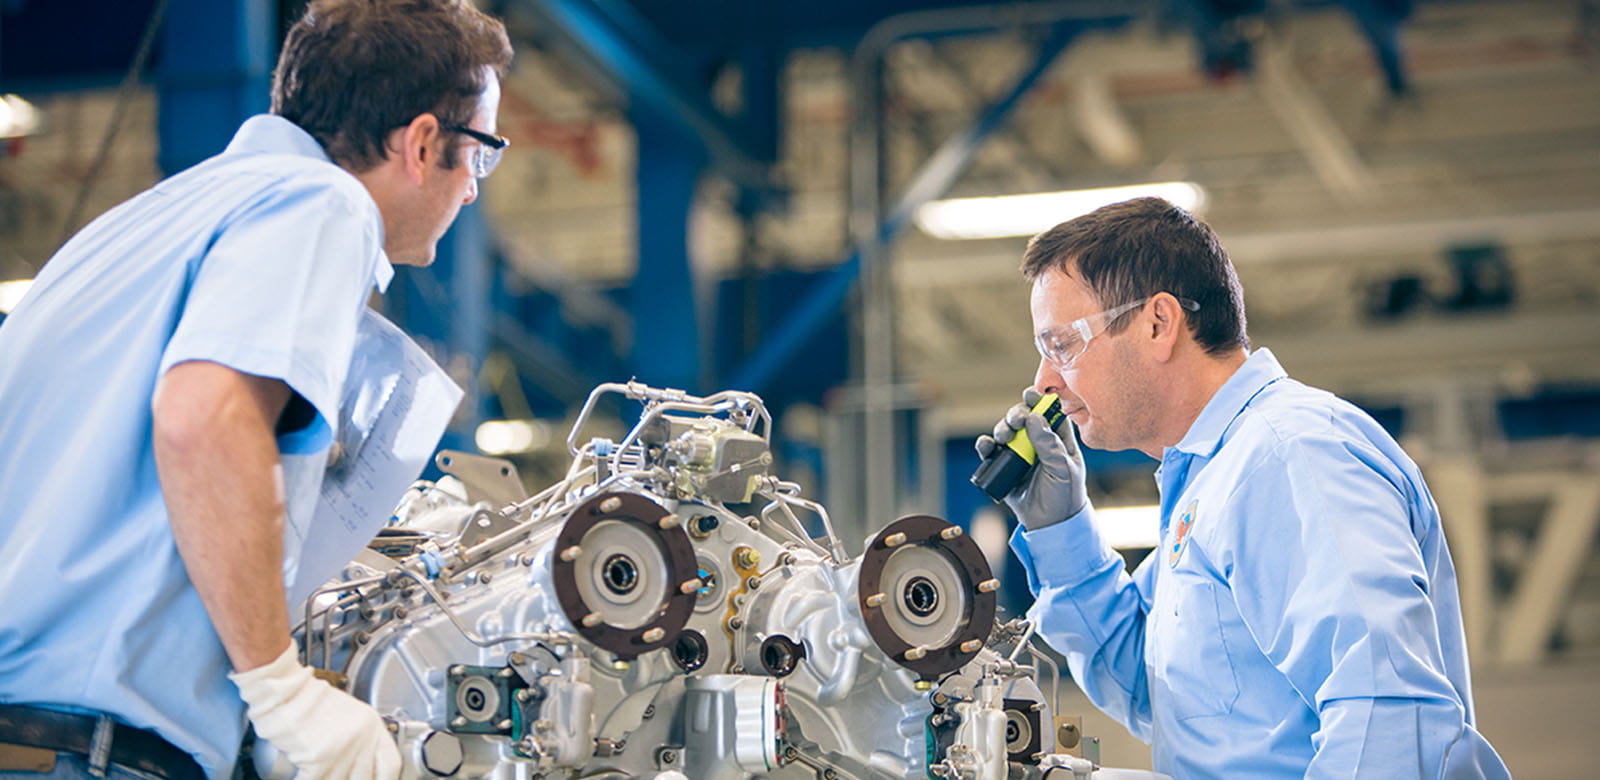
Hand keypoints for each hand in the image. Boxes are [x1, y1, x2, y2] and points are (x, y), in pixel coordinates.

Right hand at [230, 642, 400, 779]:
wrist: (285, 691)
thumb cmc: (310, 699)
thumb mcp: (349, 712)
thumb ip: (361, 736)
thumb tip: (363, 761)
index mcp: (372, 725)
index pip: (391, 764)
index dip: (384, 778)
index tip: (374, 779)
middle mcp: (361, 739)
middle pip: (365, 778)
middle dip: (353, 779)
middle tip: (341, 774)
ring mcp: (341, 751)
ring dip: (327, 779)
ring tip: (321, 771)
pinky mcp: (319, 759)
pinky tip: (302, 775)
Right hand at [974, 387, 1088, 529]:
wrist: (1050, 526)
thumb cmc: (1065, 496)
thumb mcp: (1062, 469)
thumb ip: (1049, 443)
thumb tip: (1033, 417)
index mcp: (1059, 440)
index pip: (1049, 413)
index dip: (1039, 401)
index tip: (1030, 394)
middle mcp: (1038, 444)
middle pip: (1024, 419)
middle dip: (1016, 414)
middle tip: (1015, 421)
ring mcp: (1021, 455)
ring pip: (1006, 432)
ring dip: (1001, 429)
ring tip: (1003, 438)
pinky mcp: (1004, 468)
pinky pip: (991, 452)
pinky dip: (986, 445)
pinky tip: (987, 446)